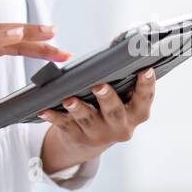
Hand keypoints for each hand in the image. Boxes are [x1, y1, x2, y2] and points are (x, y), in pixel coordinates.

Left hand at [37, 68, 156, 168]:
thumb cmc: (108, 108)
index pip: (144, 99)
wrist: (90, 141)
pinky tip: (44, 109)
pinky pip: (64, 125)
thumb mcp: (121, 99)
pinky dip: (54, 116)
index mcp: (135, 114)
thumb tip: (121, 51)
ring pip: (88, 120)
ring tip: (69, 99)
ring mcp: (98, 134)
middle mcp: (120, 127)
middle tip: (99, 85)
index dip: (146, 85)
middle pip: (114, 112)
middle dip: (107, 98)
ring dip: (78, 109)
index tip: (146, 69)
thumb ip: (122, 82)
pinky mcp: (77, 137)